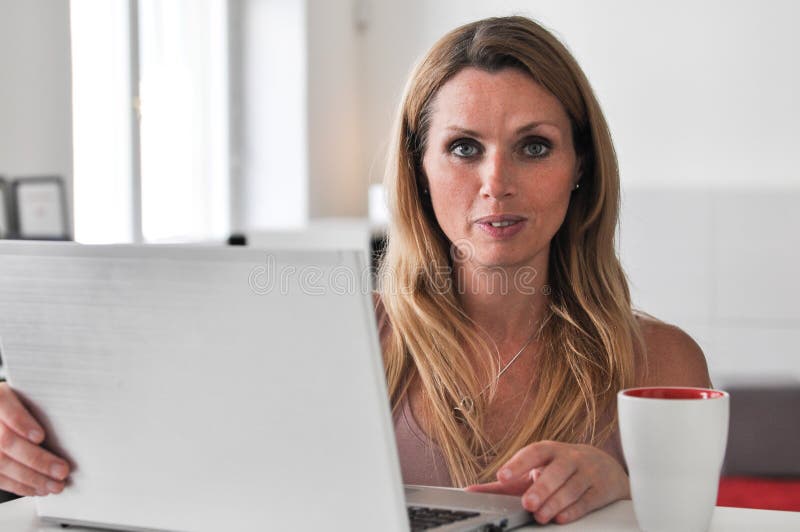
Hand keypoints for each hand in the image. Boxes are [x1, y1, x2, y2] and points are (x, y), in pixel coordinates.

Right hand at [0, 383, 69, 495]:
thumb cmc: (22, 403)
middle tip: (61, 470)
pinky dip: (19, 486)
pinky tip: (37, 489)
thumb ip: (42, 404)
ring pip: (1, 464)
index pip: (5, 407)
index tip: (39, 436)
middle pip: (6, 441)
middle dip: (37, 460)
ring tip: (54, 485)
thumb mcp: (30, 394)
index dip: (21, 423)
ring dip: (31, 478)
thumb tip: (73, 420)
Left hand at [466, 440, 628, 524]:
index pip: (533, 452)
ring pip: (571, 487)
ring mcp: (587, 472)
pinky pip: (587, 499)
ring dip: (555, 502)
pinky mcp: (600, 489)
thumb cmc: (560, 469)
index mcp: (549, 450)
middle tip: (527, 503)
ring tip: (540, 515)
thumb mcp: (533, 470)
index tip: (502, 476)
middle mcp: (569, 458)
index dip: (518, 464)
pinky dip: (574, 509)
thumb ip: (504, 484)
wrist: (604, 467)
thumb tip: (471, 491)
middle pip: (555, 471)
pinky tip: (561, 517)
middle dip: (541, 487)